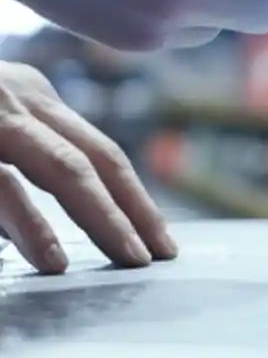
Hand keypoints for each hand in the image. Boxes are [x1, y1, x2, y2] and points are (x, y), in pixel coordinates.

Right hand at [0, 62, 173, 273]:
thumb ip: (7, 185)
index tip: (161, 240)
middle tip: (159, 257)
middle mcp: (19, 98)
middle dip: (134, 211)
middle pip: (95, 159)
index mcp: (31, 98)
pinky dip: (32, 225)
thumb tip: (28, 239)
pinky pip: (3, 186)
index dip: (136, 198)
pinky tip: (52, 259)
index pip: (100, 152)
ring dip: (100, 216)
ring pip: (63, 168)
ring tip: (127, 259)